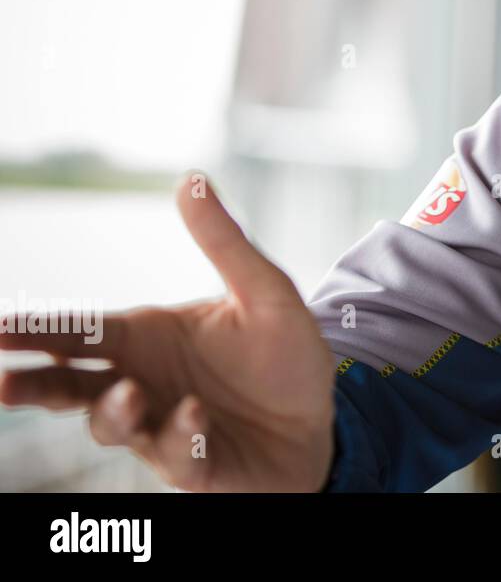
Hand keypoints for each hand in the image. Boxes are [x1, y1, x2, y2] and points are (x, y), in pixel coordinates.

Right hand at [0, 171, 336, 491]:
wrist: (326, 417)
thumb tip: (190, 178)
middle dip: (35, 383)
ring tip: (131, 392)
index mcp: (148, 338)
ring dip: (115, 411)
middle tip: (5, 383)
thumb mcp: (265, 291)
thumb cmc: (285, 356)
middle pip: (70, 385)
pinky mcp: (196, 465)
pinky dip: (178, 437)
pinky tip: (196, 415)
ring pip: (112, 426)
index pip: (80, 332)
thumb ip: (223, 242)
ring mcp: (162, 429)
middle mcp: (143, 383)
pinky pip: (175, 457)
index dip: (35, 330)